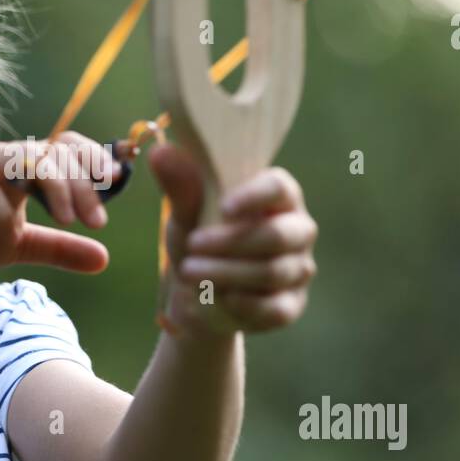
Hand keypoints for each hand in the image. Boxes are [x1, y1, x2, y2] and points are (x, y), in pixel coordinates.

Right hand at [0, 132, 120, 271]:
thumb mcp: (21, 244)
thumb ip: (60, 248)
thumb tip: (105, 259)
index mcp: (25, 167)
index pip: (68, 148)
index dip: (95, 160)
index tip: (118, 183)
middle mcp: (6, 160)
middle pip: (56, 153)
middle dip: (83, 185)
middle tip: (97, 222)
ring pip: (27, 160)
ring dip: (54, 187)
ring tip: (67, 221)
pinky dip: (2, 209)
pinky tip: (11, 231)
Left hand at [148, 142, 317, 335]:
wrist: (198, 292)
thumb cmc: (198, 237)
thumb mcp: (185, 211)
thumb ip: (181, 185)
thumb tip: (161, 152)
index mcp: (277, 195)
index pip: (279, 187)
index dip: (255, 196)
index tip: (224, 207)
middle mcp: (297, 229)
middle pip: (279, 234)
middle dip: (231, 242)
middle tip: (191, 245)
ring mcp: (298, 268)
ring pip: (273, 272)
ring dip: (227, 273)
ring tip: (188, 272)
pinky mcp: (290, 304)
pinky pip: (275, 308)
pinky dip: (244, 305)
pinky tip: (217, 298)